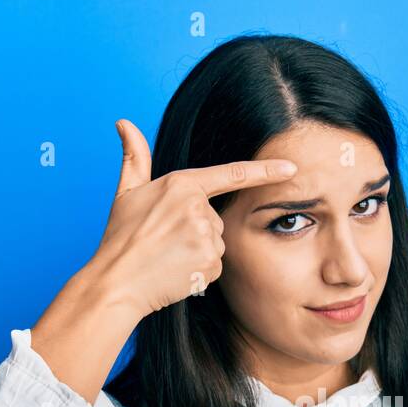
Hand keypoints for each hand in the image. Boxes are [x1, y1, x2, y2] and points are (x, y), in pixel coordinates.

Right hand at [85, 119, 297, 317]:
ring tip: (169, 258)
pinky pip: (215, 267)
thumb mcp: (126, 193)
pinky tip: (177, 273)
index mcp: (181, 184)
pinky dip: (199, 273)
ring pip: (216, 244)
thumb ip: (134, 158)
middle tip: (166, 243)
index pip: (232, 174)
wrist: (116, 282)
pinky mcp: (209, 261)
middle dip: (197, 232)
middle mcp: (196, 206)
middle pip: (216, 220)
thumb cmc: (120, 239)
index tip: (291, 168)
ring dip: (198, 253)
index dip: (266, 171)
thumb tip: (124, 123)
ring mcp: (205, 234)